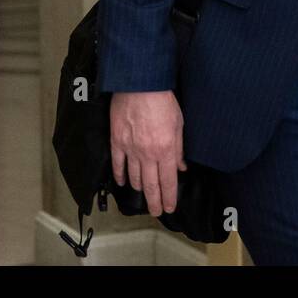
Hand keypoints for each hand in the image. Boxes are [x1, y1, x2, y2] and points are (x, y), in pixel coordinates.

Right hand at [110, 90, 186, 215]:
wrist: (140, 85)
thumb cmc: (163, 100)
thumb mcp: (179, 124)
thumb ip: (179, 149)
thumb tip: (180, 167)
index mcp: (166, 150)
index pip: (168, 181)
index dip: (169, 197)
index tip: (169, 208)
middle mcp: (147, 154)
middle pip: (150, 185)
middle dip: (154, 201)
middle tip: (156, 212)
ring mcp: (130, 149)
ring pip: (134, 177)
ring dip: (139, 189)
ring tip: (144, 197)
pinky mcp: (117, 141)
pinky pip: (118, 164)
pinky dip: (120, 175)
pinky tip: (123, 182)